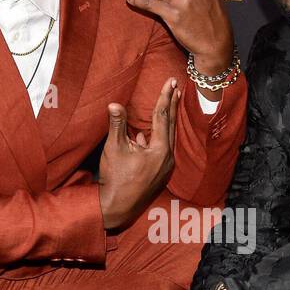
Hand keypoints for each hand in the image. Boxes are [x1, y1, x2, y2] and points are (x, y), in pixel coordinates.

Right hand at [98, 78, 177, 230]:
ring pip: (168, 137)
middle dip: (172, 105)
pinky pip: (162, 149)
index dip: (164, 97)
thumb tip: (115, 104)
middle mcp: (168, 158)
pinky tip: (148, 133)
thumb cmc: (115, 178)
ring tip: (169, 103)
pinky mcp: (160, 173)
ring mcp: (165, 167)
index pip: (162, 117)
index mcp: (160, 150)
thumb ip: (117, 125)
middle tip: (175, 87)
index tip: (170, 82)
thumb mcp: (114, 149)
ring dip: (167, 120)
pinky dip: (158, 137)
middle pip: (171, 125)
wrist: (117, 207)